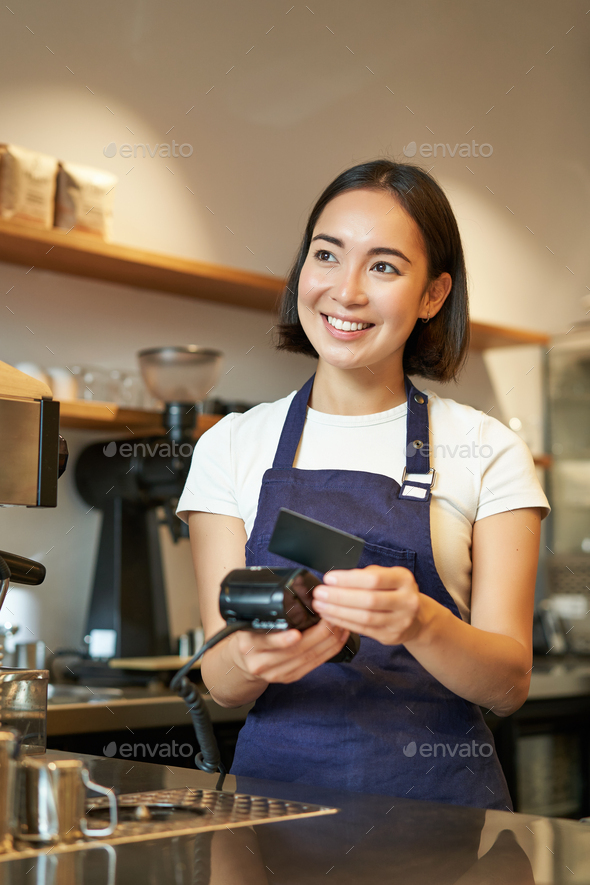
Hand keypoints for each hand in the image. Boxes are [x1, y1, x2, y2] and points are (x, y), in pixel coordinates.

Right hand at [231, 620, 349, 684]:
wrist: (244, 660)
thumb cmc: (251, 634)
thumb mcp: (248, 621)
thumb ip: (264, 613)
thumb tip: (293, 593)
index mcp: (249, 644)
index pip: (266, 642)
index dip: (283, 640)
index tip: (297, 632)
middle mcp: (261, 662)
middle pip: (294, 651)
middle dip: (318, 633)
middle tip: (331, 616)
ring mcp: (277, 673)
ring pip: (308, 658)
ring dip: (329, 641)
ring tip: (340, 625)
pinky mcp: (290, 677)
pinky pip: (314, 665)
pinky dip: (330, 650)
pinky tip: (339, 638)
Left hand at [311, 565, 423, 645]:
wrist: (415, 617)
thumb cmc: (393, 591)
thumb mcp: (386, 576)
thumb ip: (365, 575)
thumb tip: (335, 580)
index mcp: (404, 579)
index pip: (374, 579)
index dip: (349, 579)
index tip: (329, 578)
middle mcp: (407, 600)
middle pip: (369, 600)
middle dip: (339, 597)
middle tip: (319, 593)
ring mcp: (400, 621)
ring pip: (365, 617)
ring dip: (338, 611)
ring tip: (320, 606)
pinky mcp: (391, 636)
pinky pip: (363, 629)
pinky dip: (344, 622)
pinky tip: (330, 616)